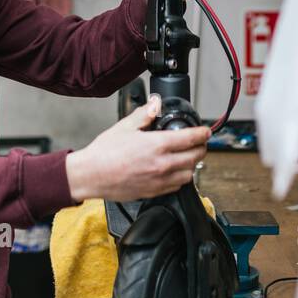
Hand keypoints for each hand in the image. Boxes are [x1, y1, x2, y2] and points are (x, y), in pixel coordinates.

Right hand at [65, 95, 209, 201]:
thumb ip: (144, 114)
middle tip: (199, 143)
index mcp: (157, 145)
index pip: (190, 138)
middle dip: (201, 148)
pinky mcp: (154, 192)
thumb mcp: (125, 126)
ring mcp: (159, 181)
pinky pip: (177, 186)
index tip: (206, 131)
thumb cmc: (104, 153)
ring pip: (189, 174)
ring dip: (192, 165)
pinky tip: (174, 171)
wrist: (91, 175)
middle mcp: (162, 164)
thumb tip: (156, 105)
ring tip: (188, 157)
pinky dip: (181, 178)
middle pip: (195, 157)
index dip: (203, 134)